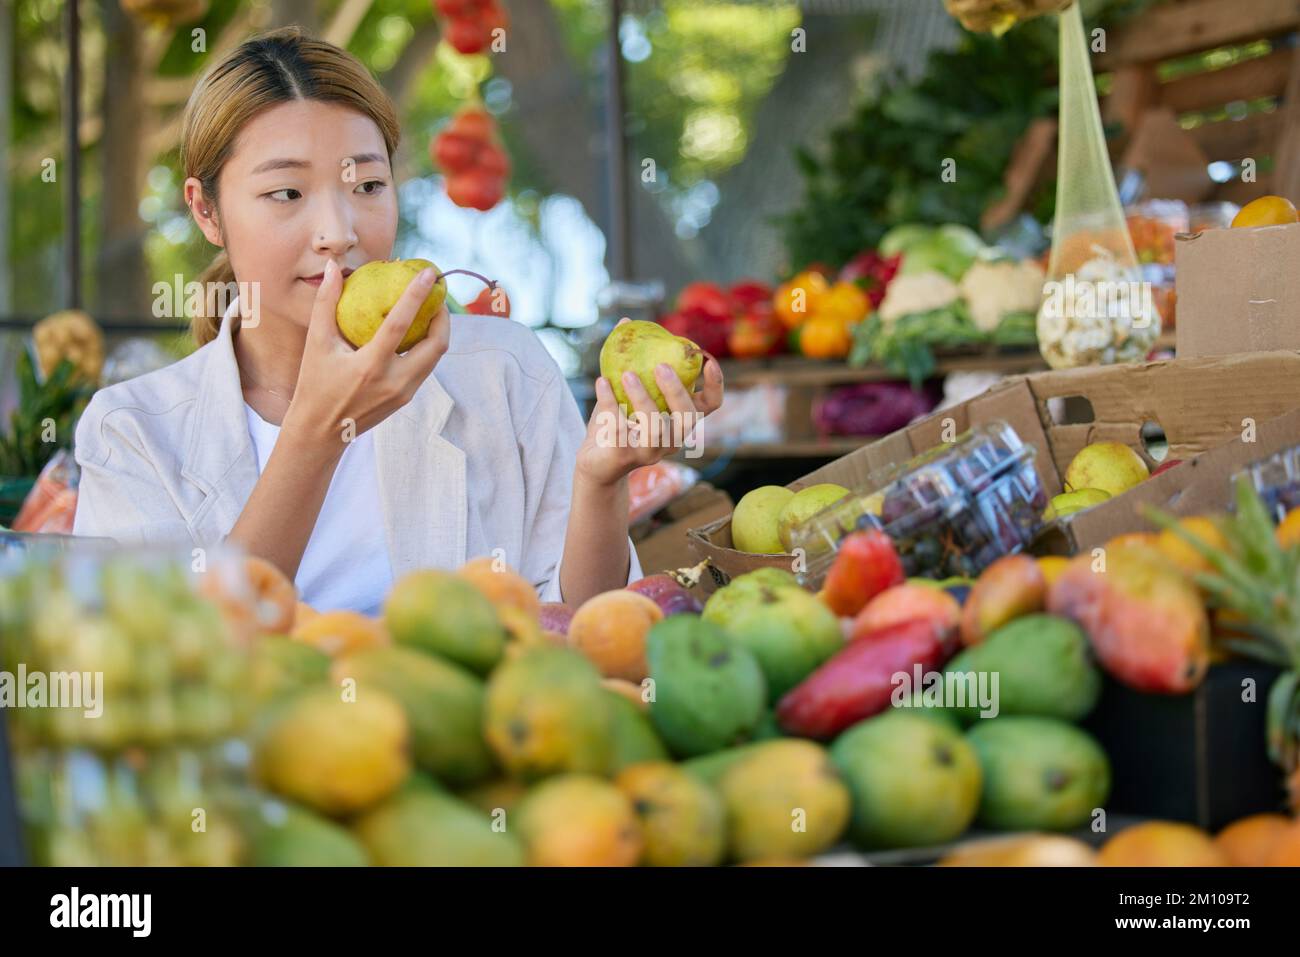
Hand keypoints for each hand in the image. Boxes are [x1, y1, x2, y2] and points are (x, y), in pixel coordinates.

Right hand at [281, 260, 449, 454]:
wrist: (320, 432)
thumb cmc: (314, 384)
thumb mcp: (316, 343)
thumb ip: (326, 302)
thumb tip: (333, 268)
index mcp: (370, 367)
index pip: (401, 324)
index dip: (417, 295)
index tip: (429, 274)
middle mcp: (393, 382)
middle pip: (436, 345)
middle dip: (443, 316)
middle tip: (437, 294)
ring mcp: (404, 393)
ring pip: (435, 358)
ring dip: (439, 331)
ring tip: (432, 310)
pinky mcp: (406, 399)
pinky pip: (424, 368)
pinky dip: (427, 347)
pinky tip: (419, 332)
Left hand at [575, 318, 724, 488]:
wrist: (595, 462)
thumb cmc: (617, 422)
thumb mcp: (625, 390)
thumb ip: (629, 360)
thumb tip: (626, 322)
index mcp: (680, 419)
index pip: (710, 404)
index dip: (715, 384)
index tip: (707, 361)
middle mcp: (673, 438)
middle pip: (687, 417)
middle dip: (677, 390)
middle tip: (660, 366)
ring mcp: (651, 452)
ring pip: (655, 427)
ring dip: (643, 398)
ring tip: (626, 374)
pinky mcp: (624, 457)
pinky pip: (620, 428)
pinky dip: (610, 402)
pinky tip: (601, 382)